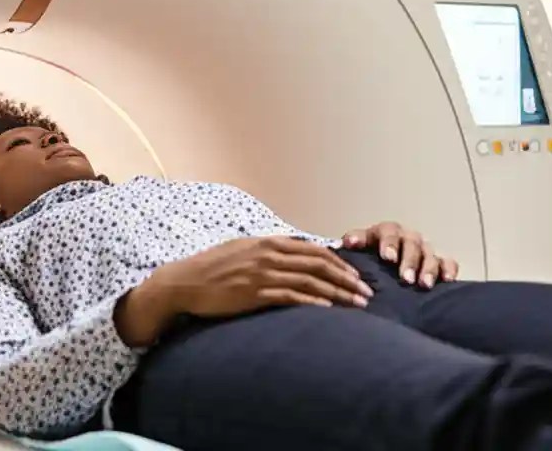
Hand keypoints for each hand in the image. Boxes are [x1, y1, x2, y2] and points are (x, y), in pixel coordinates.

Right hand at [114, 237, 373, 346]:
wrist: (184, 282)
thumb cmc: (213, 269)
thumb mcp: (244, 251)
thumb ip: (270, 253)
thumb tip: (295, 257)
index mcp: (269, 242)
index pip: (315, 250)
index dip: (340, 263)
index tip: (357, 277)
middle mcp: (269, 255)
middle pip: (319, 265)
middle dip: (348, 279)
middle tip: (367, 293)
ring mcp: (262, 274)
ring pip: (310, 282)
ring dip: (338, 293)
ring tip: (357, 305)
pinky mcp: (254, 293)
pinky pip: (290, 297)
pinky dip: (313, 302)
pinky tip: (328, 310)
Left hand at [341, 221, 458, 288]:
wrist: (379, 268)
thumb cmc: (367, 257)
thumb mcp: (356, 247)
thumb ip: (353, 242)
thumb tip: (347, 243)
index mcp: (386, 232)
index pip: (389, 232)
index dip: (389, 244)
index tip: (387, 258)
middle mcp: (407, 238)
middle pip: (412, 244)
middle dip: (409, 261)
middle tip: (405, 277)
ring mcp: (424, 251)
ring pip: (430, 255)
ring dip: (427, 269)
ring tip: (423, 284)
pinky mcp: (438, 264)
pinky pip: (448, 263)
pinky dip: (449, 270)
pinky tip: (446, 281)